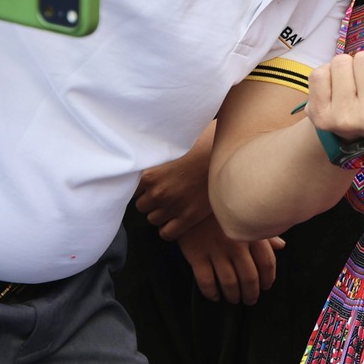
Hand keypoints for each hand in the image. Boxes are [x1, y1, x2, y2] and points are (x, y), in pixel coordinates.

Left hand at [134, 124, 214, 239]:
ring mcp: (173, 207)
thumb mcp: (179, 139)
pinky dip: (168, 228)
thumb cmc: (206, 143)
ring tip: (172, 204)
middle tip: (164, 193)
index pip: (132, 188)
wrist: (231, 158)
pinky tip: (176, 219)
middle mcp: (158, 192)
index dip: (143, 185)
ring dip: (160, 213)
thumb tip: (150, 131)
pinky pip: (166, 233)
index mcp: (150, 173)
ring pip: (152, 219)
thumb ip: (160, 143)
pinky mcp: (188, 218)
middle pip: (141, 206)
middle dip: (151, 200)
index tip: (153, 182)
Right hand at [176, 212, 282, 303]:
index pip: (267, 263)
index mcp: (251, 234)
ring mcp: (215, 250)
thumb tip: (282, 247)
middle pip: (250, 278)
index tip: (266, 286)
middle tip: (250, 300)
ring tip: (234, 299)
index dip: (268, 278)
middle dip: (252, 293)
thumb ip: (264, 233)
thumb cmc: (222, 210)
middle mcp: (235, 244)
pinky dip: (211, 293)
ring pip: (229, 283)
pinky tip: (215, 296)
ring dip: (234, 296)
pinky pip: (206, 281)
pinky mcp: (196, 255)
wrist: (191, 198)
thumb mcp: (246, 217)